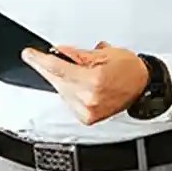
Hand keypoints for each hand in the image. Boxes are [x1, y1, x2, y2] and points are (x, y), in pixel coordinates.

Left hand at [21, 42, 148, 125]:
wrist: (142, 86)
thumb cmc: (128, 69)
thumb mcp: (103, 53)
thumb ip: (77, 54)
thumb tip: (58, 52)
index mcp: (94, 80)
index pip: (57, 68)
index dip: (39, 60)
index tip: (29, 54)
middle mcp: (89, 98)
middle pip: (56, 80)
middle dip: (50, 68)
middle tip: (48, 58)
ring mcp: (88, 110)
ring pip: (60, 91)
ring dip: (62, 80)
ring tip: (80, 73)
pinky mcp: (87, 118)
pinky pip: (68, 101)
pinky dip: (70, 92)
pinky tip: (81, 86)